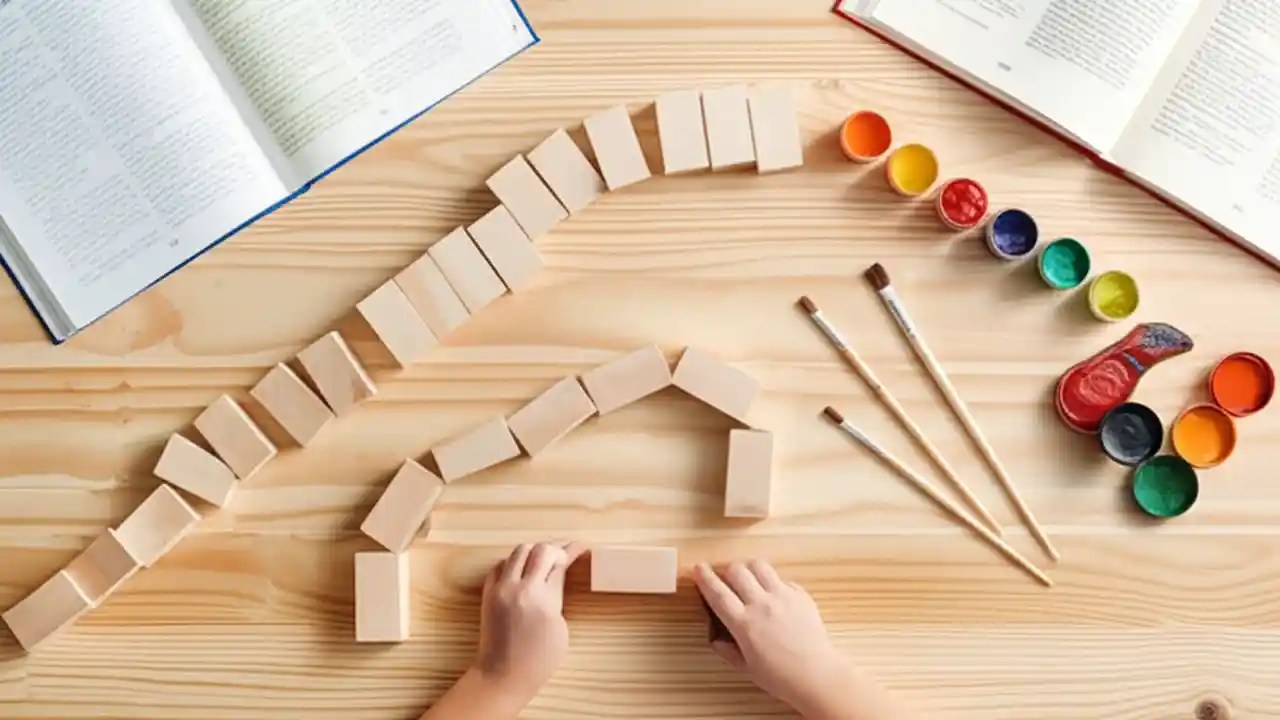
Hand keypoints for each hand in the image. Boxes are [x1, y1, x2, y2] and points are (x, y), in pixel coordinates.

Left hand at [472, 541, 587, 702]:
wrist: (503, 674)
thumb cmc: (538, 659)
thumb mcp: (560, 628)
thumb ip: (556, 597)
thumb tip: (553, 578)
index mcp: (544, 599)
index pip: (560, 562)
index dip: (573, 550)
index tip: (582, 547)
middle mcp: (520, 588)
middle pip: (540, 549)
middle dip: (555, 548)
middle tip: (563, 555)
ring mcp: (501, 589)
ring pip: (519, 551)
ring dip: (534, 552)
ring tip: (543, 562)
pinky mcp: (488, 593)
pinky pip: (500, 565)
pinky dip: (512, 563)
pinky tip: (521, 570)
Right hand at [695, 561, 868, 719]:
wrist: (816, 675)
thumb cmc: (781, 677)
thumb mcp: (747, 668)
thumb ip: (728, 651)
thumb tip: (716, 641)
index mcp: (744, 624)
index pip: (718, 593)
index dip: (705, 578)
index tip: (699, 568)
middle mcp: (761, 605)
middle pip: (737, 571)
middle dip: (728, 572)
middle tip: (728, 580)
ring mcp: (782, 597)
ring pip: (759, 566)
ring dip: (750, 570)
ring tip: (751, 581)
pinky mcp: (800, 595)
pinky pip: (783, 579)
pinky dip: (775, 583)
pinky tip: (776, 596)